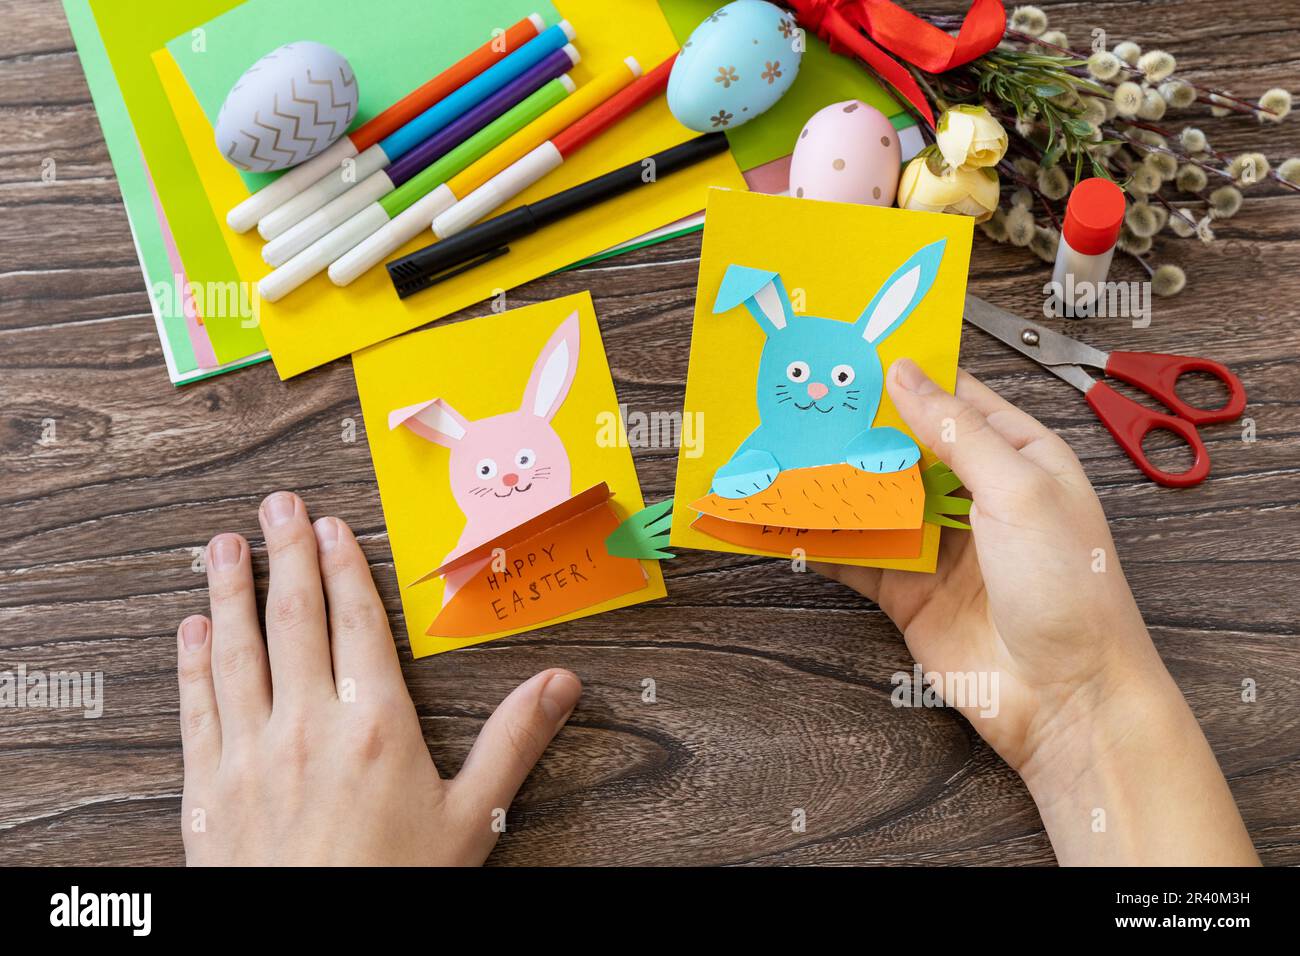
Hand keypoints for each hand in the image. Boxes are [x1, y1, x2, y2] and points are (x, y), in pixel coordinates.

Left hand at [175, 491, 581, 865]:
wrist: (309, 947)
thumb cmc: (394, 886)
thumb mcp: (471, 820)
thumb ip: (513, 744)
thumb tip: (560, 684)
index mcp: (375, 726)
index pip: (356, 624)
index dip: (344, 568)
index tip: (331, 528)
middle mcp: (306, 727)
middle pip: (294, 619)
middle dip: (286, 555)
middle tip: (276, 506)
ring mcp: (249, 755)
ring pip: (235, 651)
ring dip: (230, 591)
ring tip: (225, 545)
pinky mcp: (207, 791)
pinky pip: (196, 708)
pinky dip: (192, 662)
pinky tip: (191, 629)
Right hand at [817, 360, 1256, 864]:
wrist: (1066, 697)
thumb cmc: (1070, 588)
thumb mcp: (1018, 489)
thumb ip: (956, 431)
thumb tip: (906, 376)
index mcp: (1019, 459)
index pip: (956, 401)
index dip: (908, 378)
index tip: (854, 355)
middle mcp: (978, 497)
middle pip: (904, 449)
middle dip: (858, 429)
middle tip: (801, 401)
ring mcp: (940, 545)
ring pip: (875, 501)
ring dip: (834, 483)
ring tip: (781, 453)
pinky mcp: (909, 591)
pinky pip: (857, 557)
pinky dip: (822, 541)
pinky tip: (787, 522)